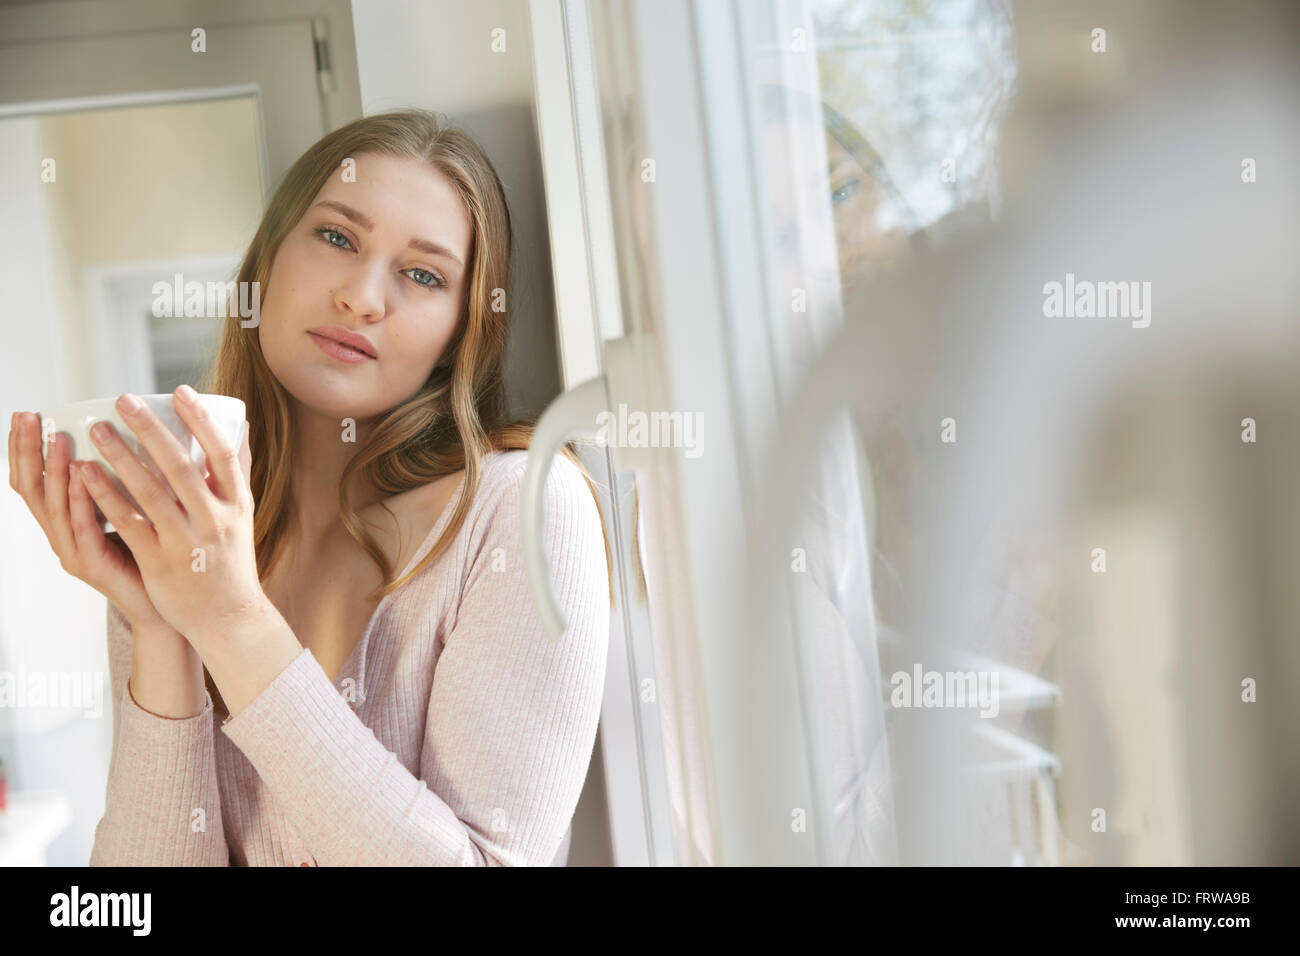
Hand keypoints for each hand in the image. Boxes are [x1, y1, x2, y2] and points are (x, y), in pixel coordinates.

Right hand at [8, 410, 171, 632]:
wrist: (169, 605)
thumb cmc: (154, 551)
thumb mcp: (133, 506)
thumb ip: (126, 475)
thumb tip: (141, 428)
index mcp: (67, 518)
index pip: (35, 478)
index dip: (25, 447)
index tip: (27, 412)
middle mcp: (62, 534)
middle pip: (32, 488)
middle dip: (27, 450)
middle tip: (28, 417)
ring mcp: (73, 552)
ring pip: (54, 507)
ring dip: (55, 469)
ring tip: (56, 438)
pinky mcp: (93, 566)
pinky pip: (83, 529)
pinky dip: (81, 501)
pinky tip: (83, 476)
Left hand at [75, 386, 263, 644]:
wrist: (228, 616)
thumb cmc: (231, 561)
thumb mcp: (242, 514)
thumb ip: (238, 471)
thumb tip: (240, 426)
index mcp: (236, 504)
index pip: (222, 455)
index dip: (202, 421)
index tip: (181, 391)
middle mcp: (214, 520)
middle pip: (180, 467)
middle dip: (150, 430)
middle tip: (124, 400)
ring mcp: (186, 542)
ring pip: (150, 493)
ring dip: (120, 457)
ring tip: (97, 430)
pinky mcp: (160, 562)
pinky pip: (129, 524)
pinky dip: (107, 497)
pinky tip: (86, 474)